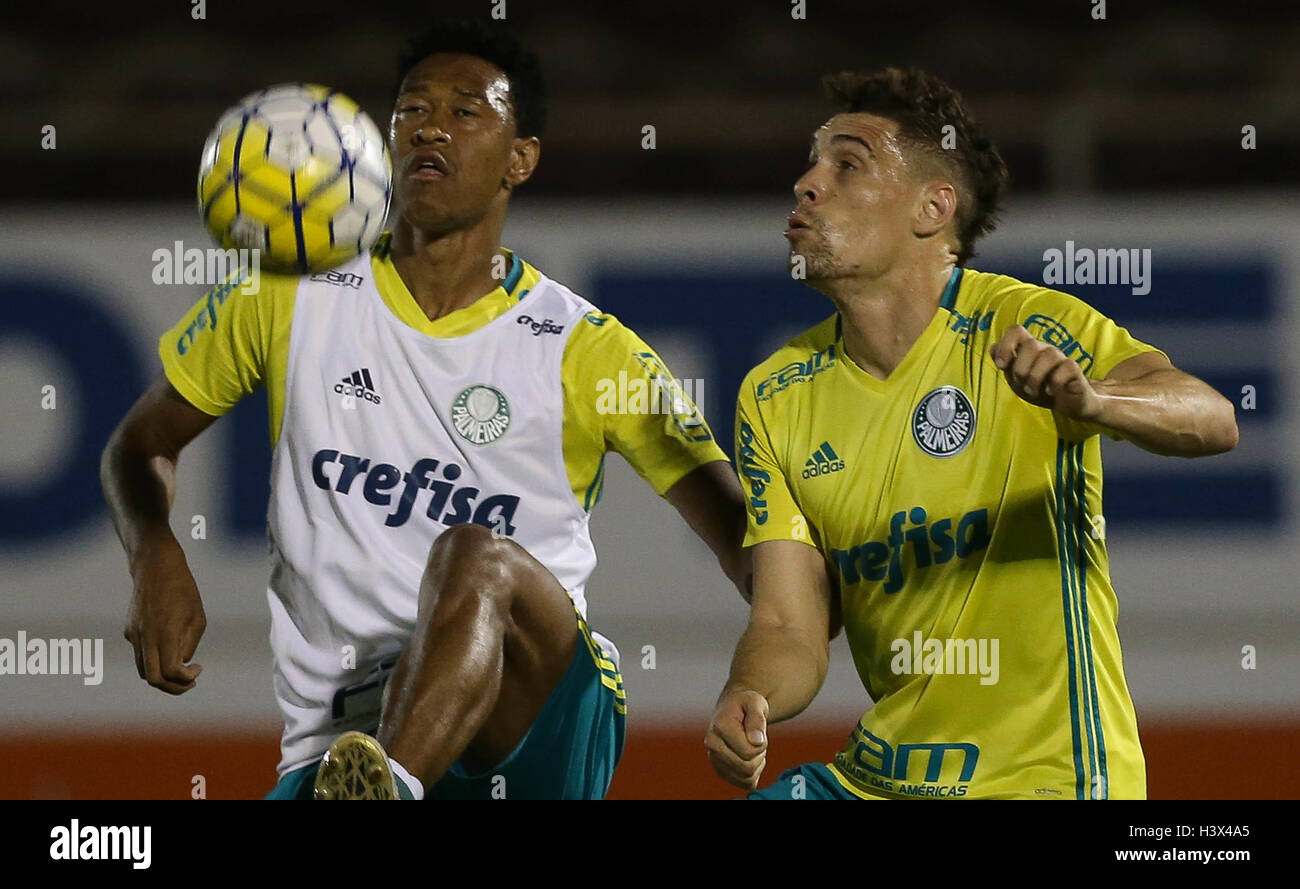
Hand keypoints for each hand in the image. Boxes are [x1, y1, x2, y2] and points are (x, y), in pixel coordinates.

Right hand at [125, 539, 205, 693]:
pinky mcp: (128, 630)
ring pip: (143, 670)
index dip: (186, 679)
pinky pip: (140, 654)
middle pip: (153, 679)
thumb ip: (189, 644)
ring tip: (181, 672)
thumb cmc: (183, 589)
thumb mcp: (197, 617)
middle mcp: (145, 636)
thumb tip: (181, 664)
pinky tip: (168, 649)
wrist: (155, 566)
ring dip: (162, 676)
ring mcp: (133, 634)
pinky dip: (154, 660)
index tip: (199, 670)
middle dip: (173, 688)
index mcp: (165, 632)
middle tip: (190, 683)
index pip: (171, 671)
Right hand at [705, 688, 769, 790]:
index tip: (758, 732)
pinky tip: (750, 757)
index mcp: (719, 727)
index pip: (748, 751)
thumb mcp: (755, 703)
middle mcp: (712, 745)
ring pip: (746, 778)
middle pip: (746, 768)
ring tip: (752, 746)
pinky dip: (753, 773)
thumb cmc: (746, 705)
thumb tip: (757, 741)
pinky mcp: (721, 771)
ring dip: (756, 764)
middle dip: (759, 755)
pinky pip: (745, 783)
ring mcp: (715, 760)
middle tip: (757, 740)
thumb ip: (757, 720)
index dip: (761, 744)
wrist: (734, 710)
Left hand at [989, 325, 1100, 420]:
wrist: (1067, 403)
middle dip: (1021, 370)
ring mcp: (1061, 358)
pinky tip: (1051, 392)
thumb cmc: (1041, 389)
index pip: (1016, 330)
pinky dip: (1055, 383)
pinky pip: (1066, 368)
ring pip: (1049, 355)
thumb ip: (1006, 364)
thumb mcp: (1017, 380)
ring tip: (1035, 391)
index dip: (1006, 345)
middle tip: (1023, 385)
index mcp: (1028, 349)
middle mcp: (1045, 349)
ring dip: (1036, 378)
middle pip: (1031, 345)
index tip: (1002, 365)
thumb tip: (992, 347)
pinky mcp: (1075, 370)